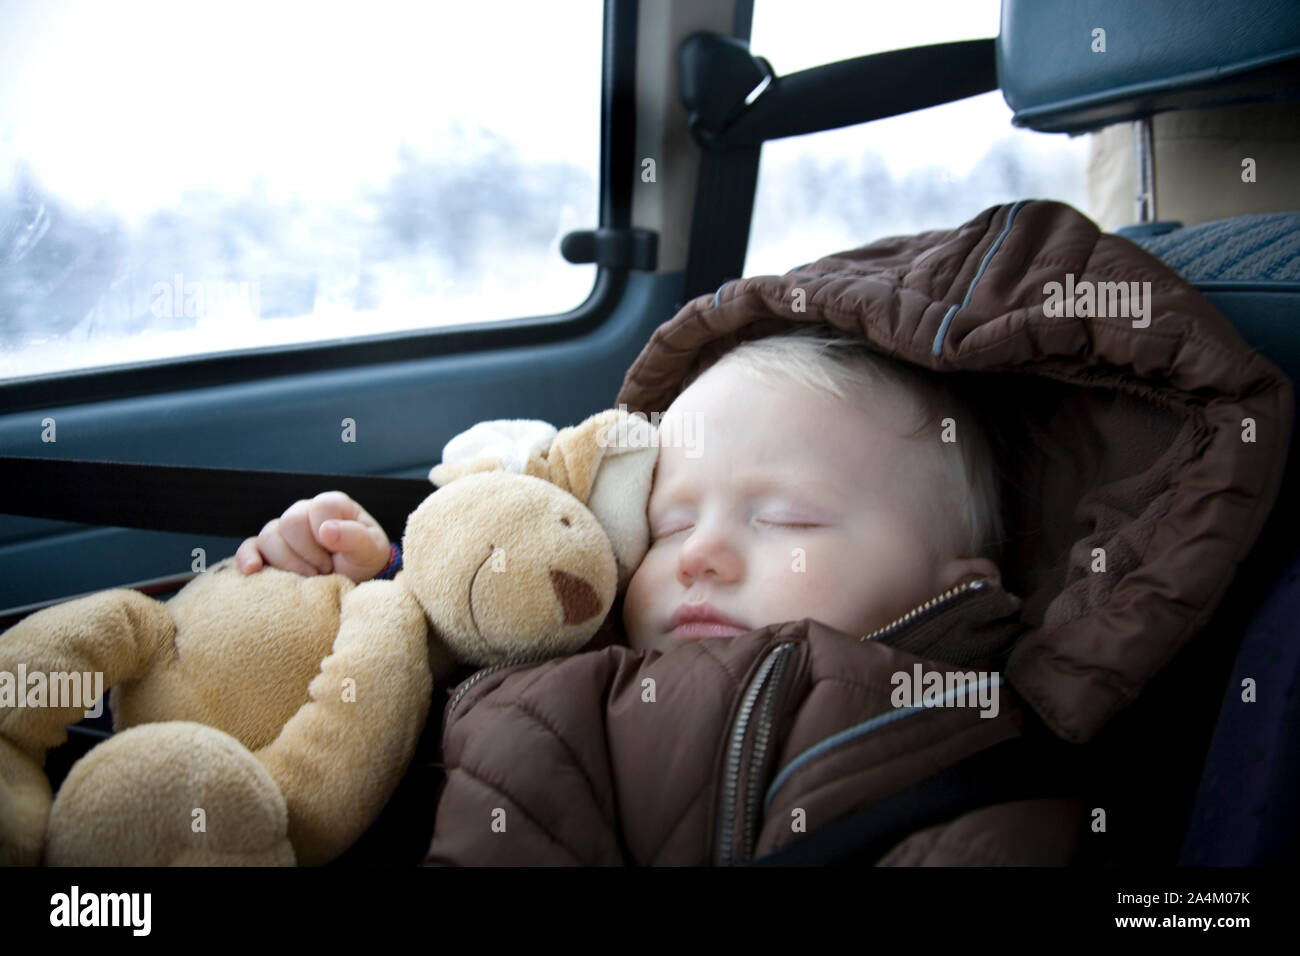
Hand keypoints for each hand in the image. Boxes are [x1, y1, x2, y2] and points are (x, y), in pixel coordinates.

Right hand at [235, 491, 390, 582]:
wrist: (355, 580)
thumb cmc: (363, 560)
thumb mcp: (370, 549)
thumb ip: (354, 537)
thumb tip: (326, 530)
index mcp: (330, 505)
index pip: (318, 509)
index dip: (325, 536)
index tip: (336, 557)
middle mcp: (304, 512)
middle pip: (290, 523)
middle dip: (308, 553)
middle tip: (325, 570)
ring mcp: (284, 530)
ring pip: (269, 537)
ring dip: (288, 562)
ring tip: (308, 576)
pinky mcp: (268, 550)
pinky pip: (248, 547)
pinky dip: (247, 558)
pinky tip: (252, 570)